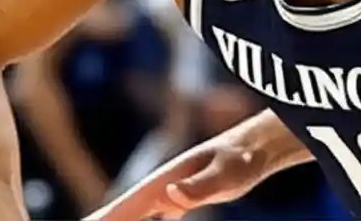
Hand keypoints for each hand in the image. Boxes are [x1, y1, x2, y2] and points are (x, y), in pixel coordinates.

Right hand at [84, 139, 266, 220]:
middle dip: (102, 220)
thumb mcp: (227, 173)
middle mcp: (161, 187)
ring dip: (115, 220)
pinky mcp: (180, 199)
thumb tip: (169, 197)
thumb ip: (199, 186)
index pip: (125, 206)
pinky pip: (149, 215)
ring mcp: (169, 193)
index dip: (102, 219)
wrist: (258, 146)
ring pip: (133, 214)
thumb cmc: (244, 158)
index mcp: (165, 182)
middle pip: (122, 211)